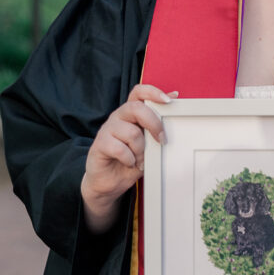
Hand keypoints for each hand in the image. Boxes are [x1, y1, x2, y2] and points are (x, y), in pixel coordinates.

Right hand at [81, 84, 176, 232]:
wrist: (109, 183)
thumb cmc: (130, 160)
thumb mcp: (148, 143)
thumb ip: (157, 122)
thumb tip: (174, 97)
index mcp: (130, 114)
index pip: (138, 92)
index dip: (152, 92)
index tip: (168, 101)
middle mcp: (118, 117)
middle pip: (136, 108)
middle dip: (154, 124)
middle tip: (161, 140)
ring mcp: (107, 130)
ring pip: (131, 132)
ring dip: (141, 150)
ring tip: (141, 160)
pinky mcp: (99, 145)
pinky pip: (120, 148)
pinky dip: (129, 159)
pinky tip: (129, 163)